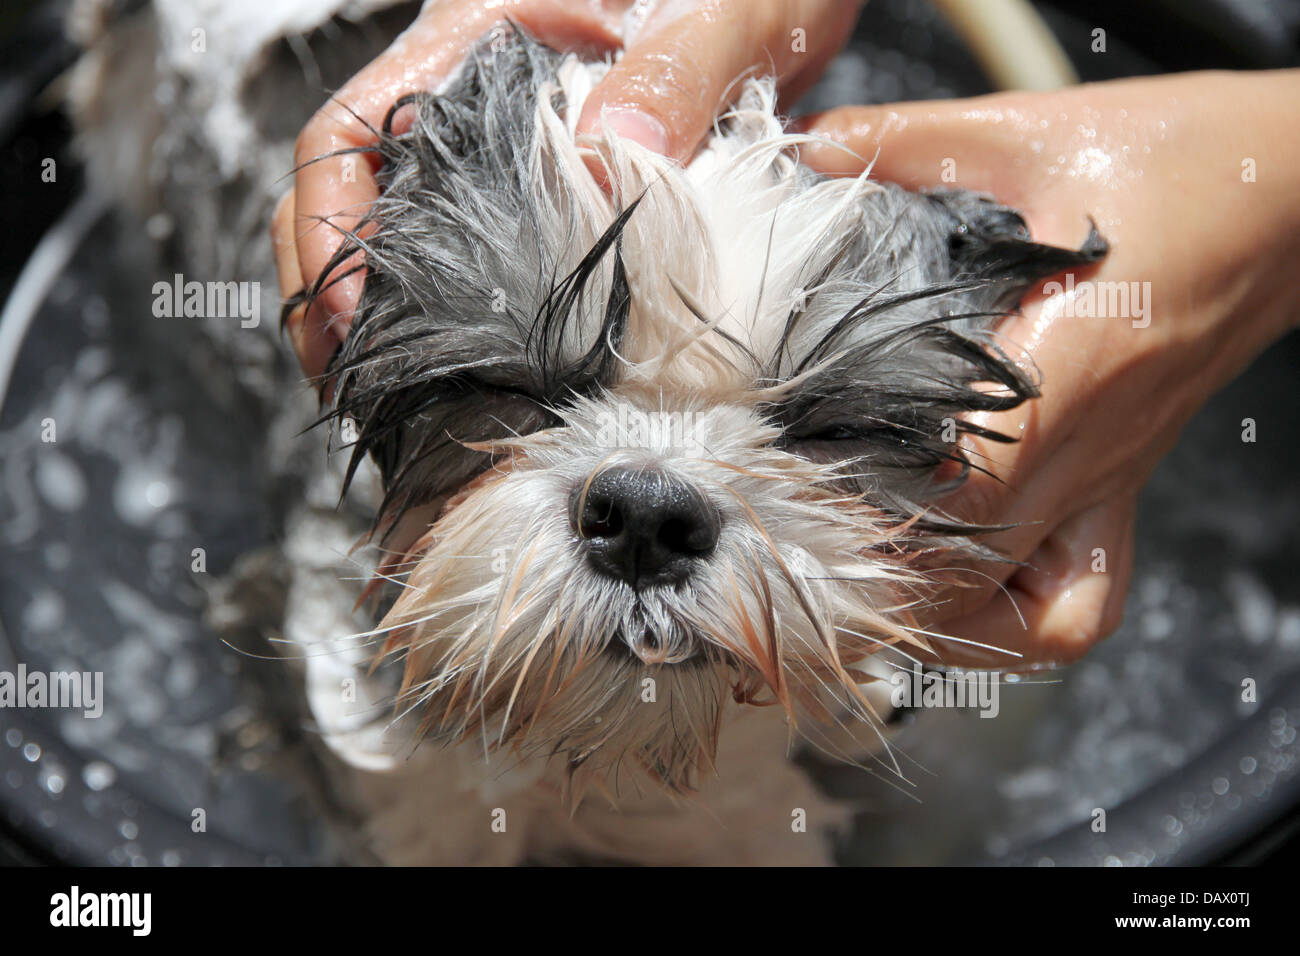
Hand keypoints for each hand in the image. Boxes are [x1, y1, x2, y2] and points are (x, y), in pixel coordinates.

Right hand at [272, 0, 861, 384]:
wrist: (791, 2)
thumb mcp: (726, 12)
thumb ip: (677, 70)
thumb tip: (608, 153)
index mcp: (479, 39)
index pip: (349, 130)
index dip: (325, 227)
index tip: (346, 318)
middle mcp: (473, 100)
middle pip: (355, 200)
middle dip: (337, 299)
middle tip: (355, 394)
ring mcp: (507, 153)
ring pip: (409, 239)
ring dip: (391, 320)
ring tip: (397, 408)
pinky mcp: (550, 198)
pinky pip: (483, 260)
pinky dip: (464, 321)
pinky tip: (478, 381)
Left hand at [796, 69, 1299, 668]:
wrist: (1293, 196)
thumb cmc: (1189, 163)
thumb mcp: (1036, 134)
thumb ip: (912, 142)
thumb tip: (816, 143)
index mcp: (1073, 365)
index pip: (965, 493)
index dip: (872, 519)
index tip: (789, 503)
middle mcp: (1093, 447)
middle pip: (978, 576)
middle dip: (876, 583)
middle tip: (791, 551)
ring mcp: (1111, 480)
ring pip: (1036, 617)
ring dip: (945, 619)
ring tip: (867, 585)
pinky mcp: (1118, 485)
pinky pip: (1079, 602)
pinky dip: (1014, 619)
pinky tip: (962, 588)